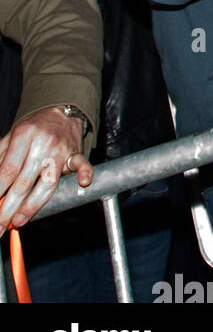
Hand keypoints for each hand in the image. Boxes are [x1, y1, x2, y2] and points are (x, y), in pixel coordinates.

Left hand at [0, 107, 92, 231]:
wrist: (62, 109)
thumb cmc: (33, 128)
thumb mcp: (10, 137)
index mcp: (24, 135)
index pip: (8, 170)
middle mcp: (43, 143)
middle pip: (24, 182)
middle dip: (8, 208)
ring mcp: (61, 150)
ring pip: (48, 183)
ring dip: (32, 206)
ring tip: (18, 221)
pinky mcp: (75, 153)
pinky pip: (82, 163)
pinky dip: (85, 172)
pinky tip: (83, 182)